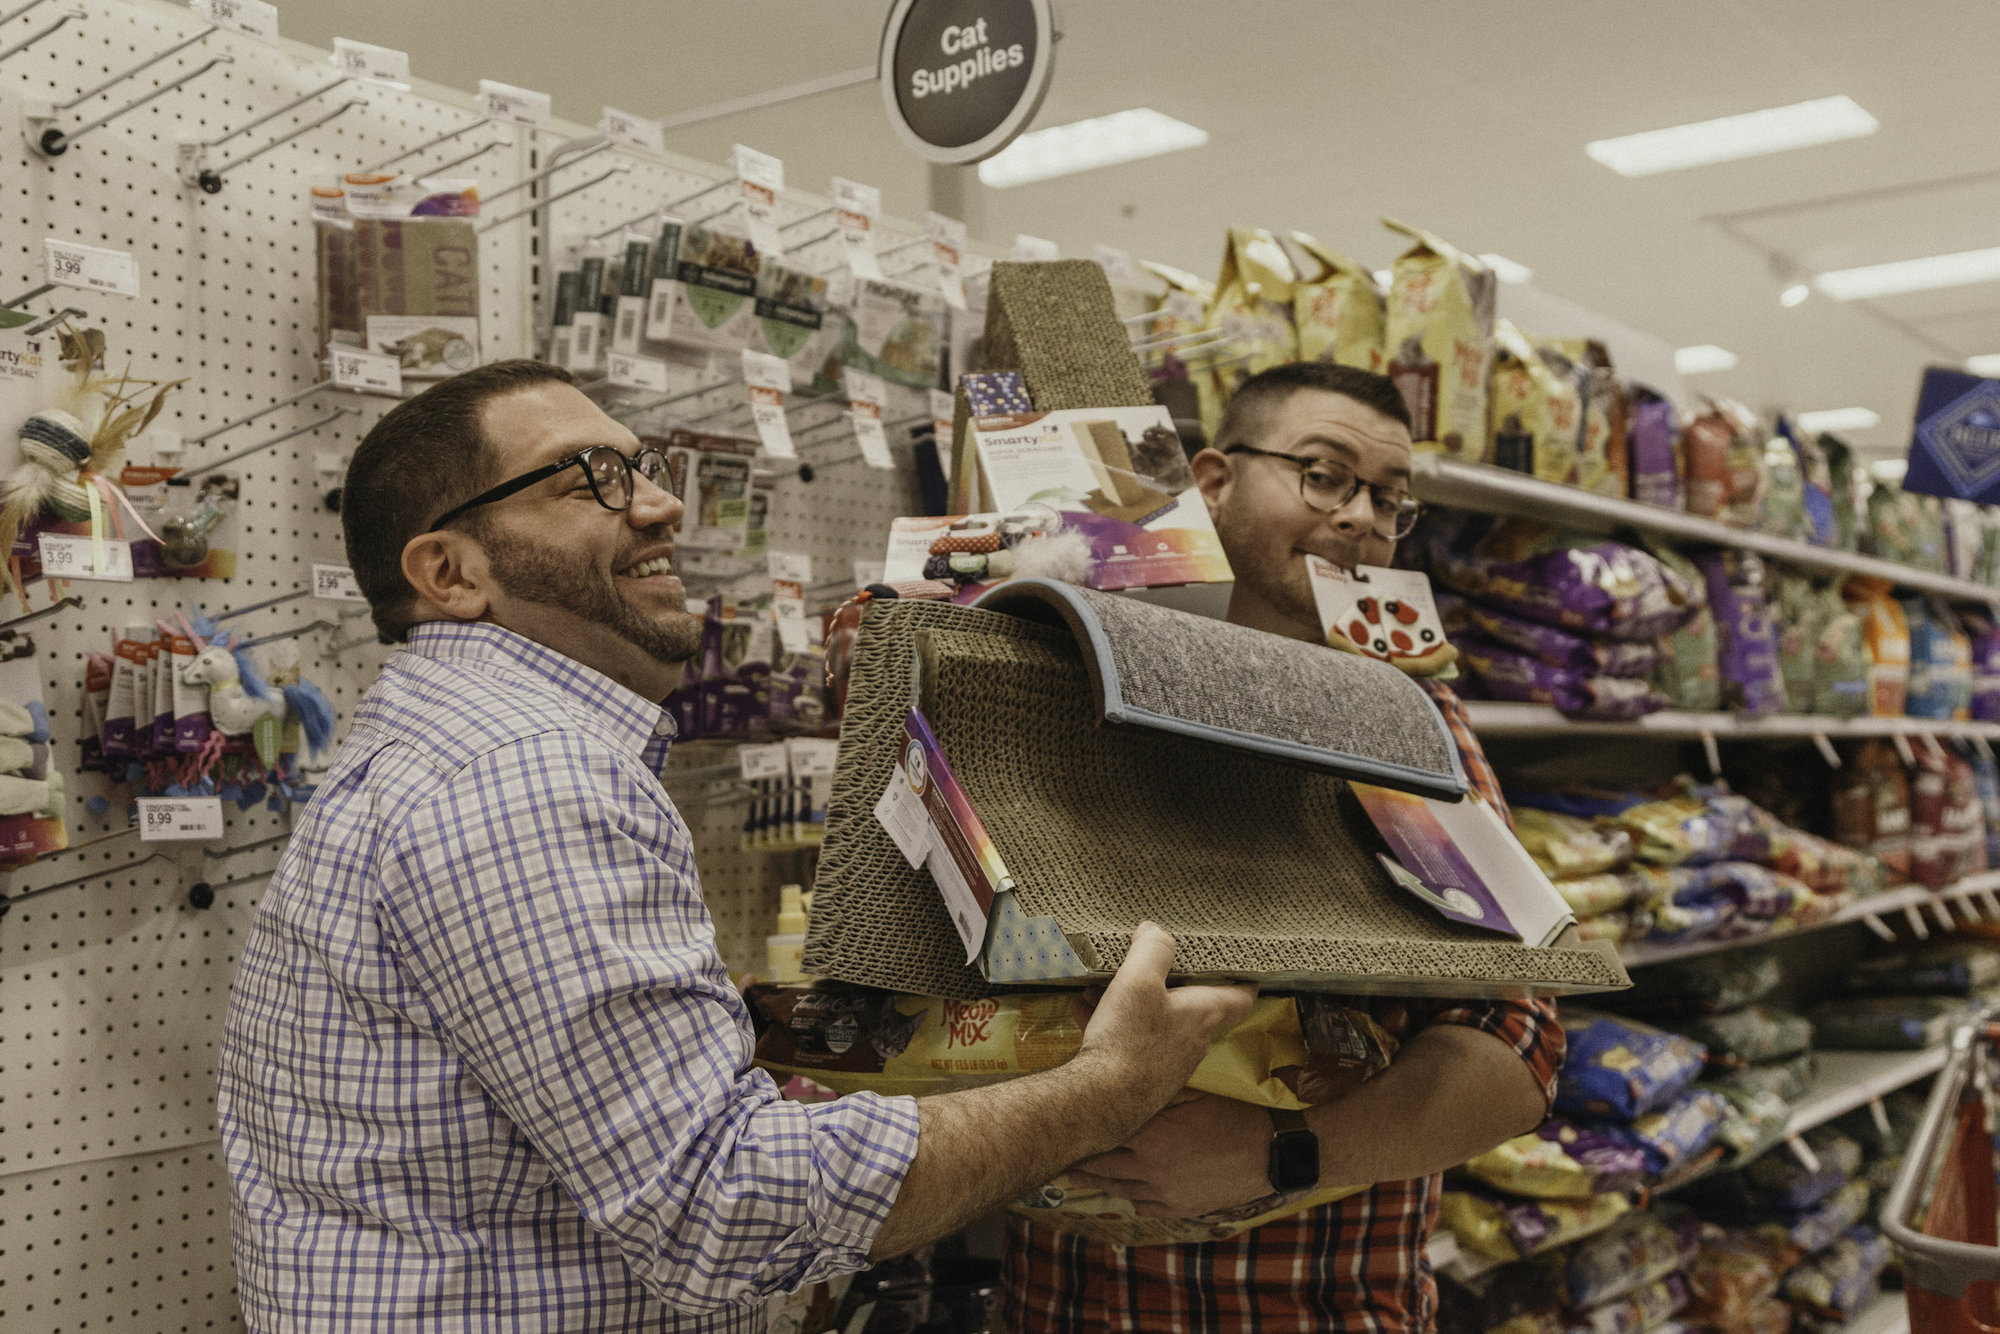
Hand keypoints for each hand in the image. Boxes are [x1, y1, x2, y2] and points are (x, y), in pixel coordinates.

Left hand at [1064, 1090, 1276, 1217]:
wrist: (1273, 1151)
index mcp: (1149, 1133)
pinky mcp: (1179, 1207)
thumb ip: (1154, 1086)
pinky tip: (1119, 1192)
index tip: (1058, 1120)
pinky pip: (1143, 1206)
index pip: (1100, 1128)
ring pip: (1116, 1188)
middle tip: (1054, 1151)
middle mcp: (1148, 1167)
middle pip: (1100, 1163)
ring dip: (1094, 1180)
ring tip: (1072, 1175)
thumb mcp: (1192, 1091)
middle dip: (1078, 1156)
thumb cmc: (1233, 1114)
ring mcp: (1163, 1191)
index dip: (1078, 1125)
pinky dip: (1128, 1197)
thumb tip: (1123, 1071)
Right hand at [1072, 921, 1256, 1115]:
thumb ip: (1153, 949)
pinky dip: (1114, 1025)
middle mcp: (1194, 1041)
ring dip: (1132, 1003)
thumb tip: (1155, 930)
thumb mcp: (1139, 979)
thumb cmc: (1129, 1038)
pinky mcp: (1146, 1078)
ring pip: (1156, 1023)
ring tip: (1099, 988)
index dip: (1243, 982)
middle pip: (1191, 1007)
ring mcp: (1170, 1063)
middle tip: (1146, 967)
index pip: (1240, 998)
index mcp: (1203, 1014)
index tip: (1240, 970)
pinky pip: (1133, 1042)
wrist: (1103, 1101)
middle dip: (1167, 985)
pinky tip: (1083, 1012)